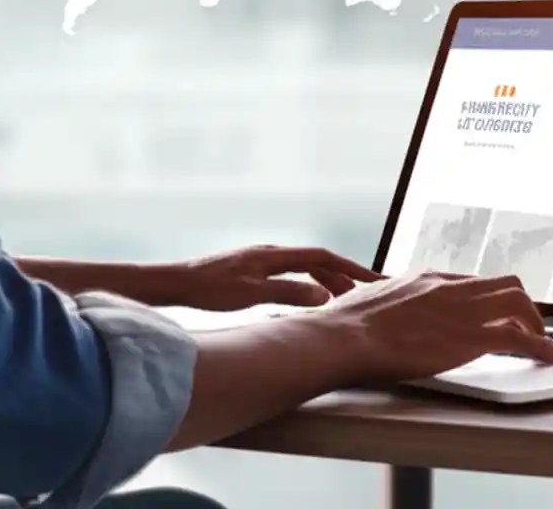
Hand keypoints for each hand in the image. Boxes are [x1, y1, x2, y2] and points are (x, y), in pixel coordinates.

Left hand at [176, 245, 381, 310]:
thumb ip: (289, 293)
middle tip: (369, 292)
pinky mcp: (251, 271)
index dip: (351, 268)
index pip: (323, 257)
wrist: (176, 282)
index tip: (375, 280)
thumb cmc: (210, 289)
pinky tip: (310, 299)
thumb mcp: (252, 294)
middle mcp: (271, 253)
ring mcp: (261, 261)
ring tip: (346, 299)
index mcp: (274, 256)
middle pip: (317, 260)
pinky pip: (291, 274)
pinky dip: (308, 284)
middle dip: (345, 275)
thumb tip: (325, 295)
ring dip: (327, 280)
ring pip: (304, 268)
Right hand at [319, 272, 552, 382]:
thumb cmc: (343, 324)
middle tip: (525, 325)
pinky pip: (520, 339)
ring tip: (543, 342)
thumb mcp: (366, 300)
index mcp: (424, 277)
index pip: (469, 282)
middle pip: (502, 284)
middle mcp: (449, 287)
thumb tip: (371, 309)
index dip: (485, 300)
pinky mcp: (470, 338)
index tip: (491, 314)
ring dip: (536, 322)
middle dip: (519, 304)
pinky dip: (543, 347)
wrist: (343, 337)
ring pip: (518, 303)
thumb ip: (382, 303)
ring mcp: (462, 310)